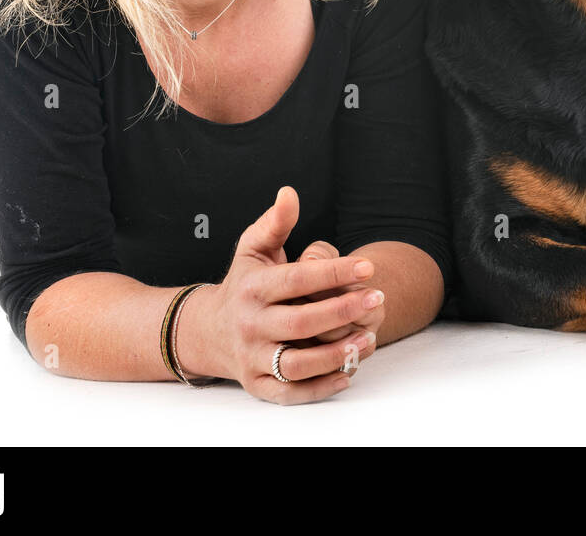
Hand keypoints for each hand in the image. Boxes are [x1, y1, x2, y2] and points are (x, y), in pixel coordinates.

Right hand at [183, 186, 381, 404]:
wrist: (208, 331)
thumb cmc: (243, 284)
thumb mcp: (253, 249)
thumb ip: (275, 222)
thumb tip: (289, 193)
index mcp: (252, 289)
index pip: (297, 279)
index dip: (333, 272)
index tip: (368, 266)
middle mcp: (250, 325)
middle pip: (300, 322)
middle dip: (342, 311)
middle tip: (377, 298)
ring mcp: (252, 357)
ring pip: (297, 363)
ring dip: (336, 354)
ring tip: (369, 339)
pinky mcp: (257, 384)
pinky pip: (290, 393)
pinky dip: (320, 388)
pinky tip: (349, 373)